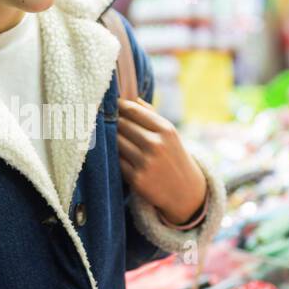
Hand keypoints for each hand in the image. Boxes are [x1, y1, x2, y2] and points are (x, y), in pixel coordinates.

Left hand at [117, 96, 206, 224]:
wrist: (185, 191)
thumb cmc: (173, 156)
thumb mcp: (169, 133)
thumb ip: (150, 114)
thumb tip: (128, 97)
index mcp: (165, 129)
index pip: (132, 110)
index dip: (118, 105)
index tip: (110, 104)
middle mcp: (156, 145)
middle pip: (121, 125)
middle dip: (112, 121)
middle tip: (104, 118)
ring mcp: (146, 163)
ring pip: (116, 142)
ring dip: (110, 139)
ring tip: (108, 136)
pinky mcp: (137, 179)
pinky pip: (116, 161)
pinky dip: (113, 157)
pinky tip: (114, 155)